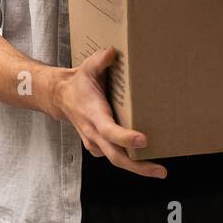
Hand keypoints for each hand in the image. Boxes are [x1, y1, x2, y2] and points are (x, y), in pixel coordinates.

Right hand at [46, 47, 166, 178]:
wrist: (61, 97)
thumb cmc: (79, 82)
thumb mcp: (87, 67)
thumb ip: (100, 60)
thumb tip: (113, 52)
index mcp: (93, 114)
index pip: (110, 130)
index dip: (125, 137)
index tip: (143, 140)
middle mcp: (94, 132)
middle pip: (116, 156)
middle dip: (138, 166)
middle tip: (161, 171)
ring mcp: (95, 142)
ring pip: (116, 160)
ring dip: (138, 167)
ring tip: (159, 170)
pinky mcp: (98, 146)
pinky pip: (115, 157)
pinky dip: (131, 161)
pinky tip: (148, 161)